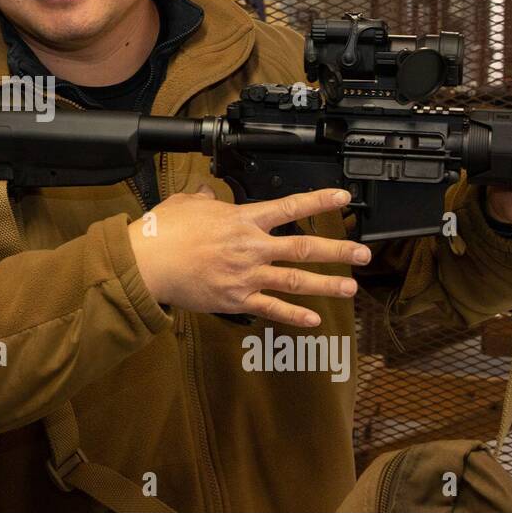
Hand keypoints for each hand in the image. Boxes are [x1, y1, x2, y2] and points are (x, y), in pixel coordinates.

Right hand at [127, 186, 370, 327]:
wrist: (147, 263)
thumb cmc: (163, 233)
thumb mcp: (185, 203)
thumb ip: (203, 198)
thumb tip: (207, 192)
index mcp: (242, 220)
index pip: (289, 207)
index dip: (319, 202)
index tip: (343, 200)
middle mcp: (251, 247)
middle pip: (304, 248)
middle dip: (338, 250)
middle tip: (363, 253)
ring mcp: (246, 276)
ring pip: (296, 280)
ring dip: (327, 284)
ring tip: (350, 287)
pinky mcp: (236, 299)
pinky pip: (272, 309)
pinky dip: (295, 316)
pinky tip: (315, 320)